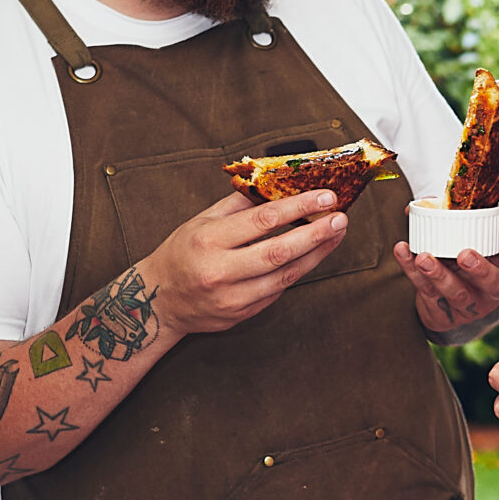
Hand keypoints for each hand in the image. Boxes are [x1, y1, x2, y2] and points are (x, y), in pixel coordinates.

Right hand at [147, 189, 350, 340]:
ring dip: (316, 254)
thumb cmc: (181, 253)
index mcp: (209, 239)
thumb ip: (239, 204)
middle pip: (279, 251)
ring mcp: (232, 297)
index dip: (299, 207)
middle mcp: (220, 270)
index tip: (325, 197)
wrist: (157, 302)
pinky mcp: (241, 314)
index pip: (263, 220)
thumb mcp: (201, 220)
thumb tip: (276, 185)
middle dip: (316, 233)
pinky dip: (299, 271)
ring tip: (336, 235)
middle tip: (340, 218)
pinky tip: (314, 255)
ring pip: (285, 275)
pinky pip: (278, 290)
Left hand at [394, 212, 498, 345]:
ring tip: (423, 258)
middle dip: (478, 269)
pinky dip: (411, 271)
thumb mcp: (470, 246)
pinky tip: (403, 252)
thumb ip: (456, 223)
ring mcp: (467, 304)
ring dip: (438, 274)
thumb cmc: (464, 267)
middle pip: (490, 282)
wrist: (452, 309)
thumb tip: (423, 203)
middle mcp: (490, 289)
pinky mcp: (442, 313)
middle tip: (464, 255)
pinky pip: (426, 291)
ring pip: (455, 292)